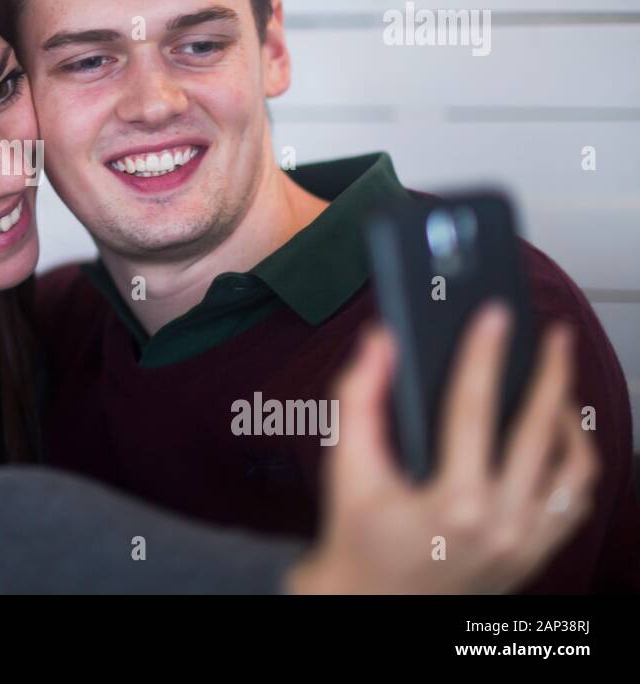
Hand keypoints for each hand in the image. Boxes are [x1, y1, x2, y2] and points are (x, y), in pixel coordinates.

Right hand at [288, 303, 597, 593]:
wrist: (370, 605)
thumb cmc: (356, 537)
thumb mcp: (347, 468)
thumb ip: (359, 399)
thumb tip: (379, 344)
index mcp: (452, 504)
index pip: (474, 409)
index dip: (483, 354)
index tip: (494, 316)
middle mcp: (500, 525)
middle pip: (540, 431)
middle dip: (551, 373)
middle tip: (553, 336)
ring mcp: (525, 544)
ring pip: (574, 468)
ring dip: (569, 421)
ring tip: (558, 386)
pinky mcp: (534, 554)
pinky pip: (574, 501)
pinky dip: (574, 463)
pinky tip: (556, 436)